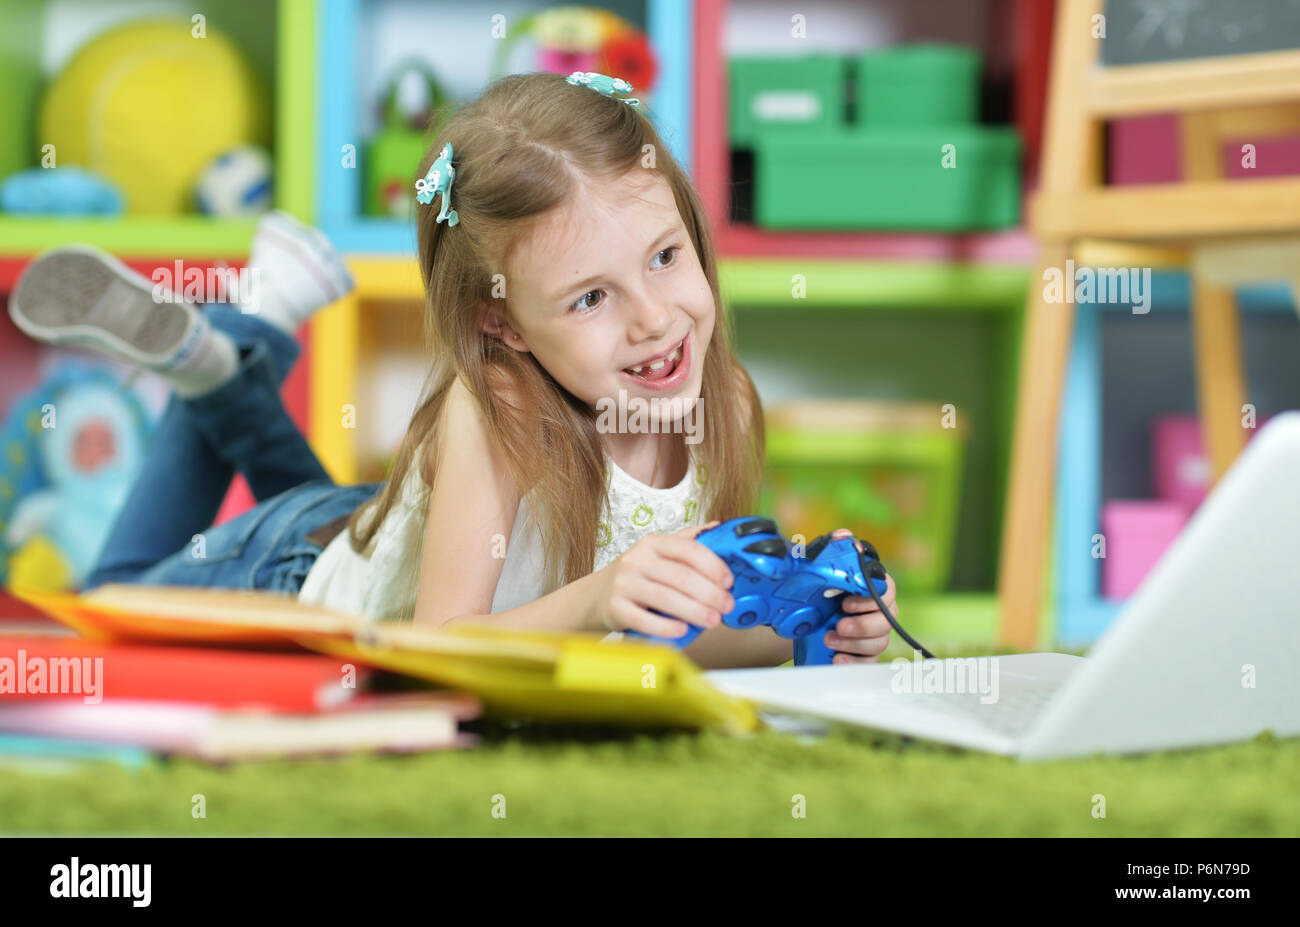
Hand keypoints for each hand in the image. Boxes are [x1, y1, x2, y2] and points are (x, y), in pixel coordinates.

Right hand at [591, 521, 734, 636]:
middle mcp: (636, 560)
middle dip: (710, 593)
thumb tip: (719, 528)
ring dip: (695, 611)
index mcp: (653, 543)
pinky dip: (666, 627)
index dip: (714, 566)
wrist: (597, 595)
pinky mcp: (615, 608)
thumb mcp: (659, 553)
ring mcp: (624, 584)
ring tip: (713, 620)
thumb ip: (688, 541)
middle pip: (681, 577)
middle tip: (727, 606)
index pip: (689, 550)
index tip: (729, 582)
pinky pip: (644, 620)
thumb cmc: (638, 575)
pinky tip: (683, 631)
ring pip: (666, 598)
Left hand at [822, 528, 895, 663]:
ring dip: (854, 643)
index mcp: (872, 587)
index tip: (846, 602)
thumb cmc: (815, 589)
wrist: (797, 618)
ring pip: (879, 643)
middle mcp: (878, 611)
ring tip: (829, 639)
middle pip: (887, 621)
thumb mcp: (816, 568)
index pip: (887, 591)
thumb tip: (844, 535)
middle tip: (838, 624)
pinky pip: (868, 663)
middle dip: (862, 625)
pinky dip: (853, 662)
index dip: (869, 599)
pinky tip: (837, 659)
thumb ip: (831, 549)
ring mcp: (872, 635)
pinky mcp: (863, 655)